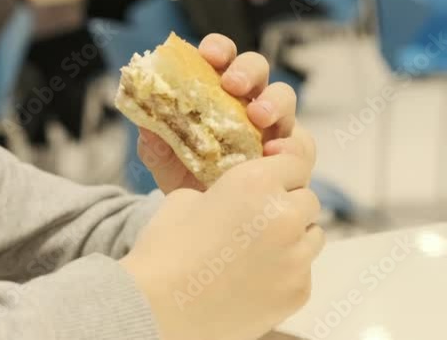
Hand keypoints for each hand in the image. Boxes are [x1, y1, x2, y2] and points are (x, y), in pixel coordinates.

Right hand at [121, 150, 323, 339]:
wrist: (159, 307)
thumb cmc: (165, 249)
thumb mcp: (186, 198)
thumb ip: (224, 191)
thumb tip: (237, 199)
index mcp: (256, 182)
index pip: (294, 163)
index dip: (279, 169)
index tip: (267, 180)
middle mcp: (285, 216)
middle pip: (307, 200)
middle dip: (286, 204)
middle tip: (255, 218)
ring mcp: (296, 258)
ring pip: (312, 236)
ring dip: (292, 236)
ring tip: (255, 249)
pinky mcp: (298, 292)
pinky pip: (303, 271)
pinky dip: (285, 270)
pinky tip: (251, 277)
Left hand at [137, 34, 312, 192]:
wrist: (205, 214)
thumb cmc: (184, 173)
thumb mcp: (163, 159)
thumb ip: (154, 143)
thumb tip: (146, 129)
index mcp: (214, 88)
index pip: (220, 56)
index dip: (218, 48)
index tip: (208, 55)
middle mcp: (246, 99)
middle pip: (256, 68)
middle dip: (247, 70)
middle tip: (233, 85)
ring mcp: (272, 124)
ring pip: (283, 97)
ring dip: (273, 102)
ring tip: (259, 117)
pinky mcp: (291, 151)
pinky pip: (299, 142)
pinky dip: (291, 144)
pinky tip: (275, 151)